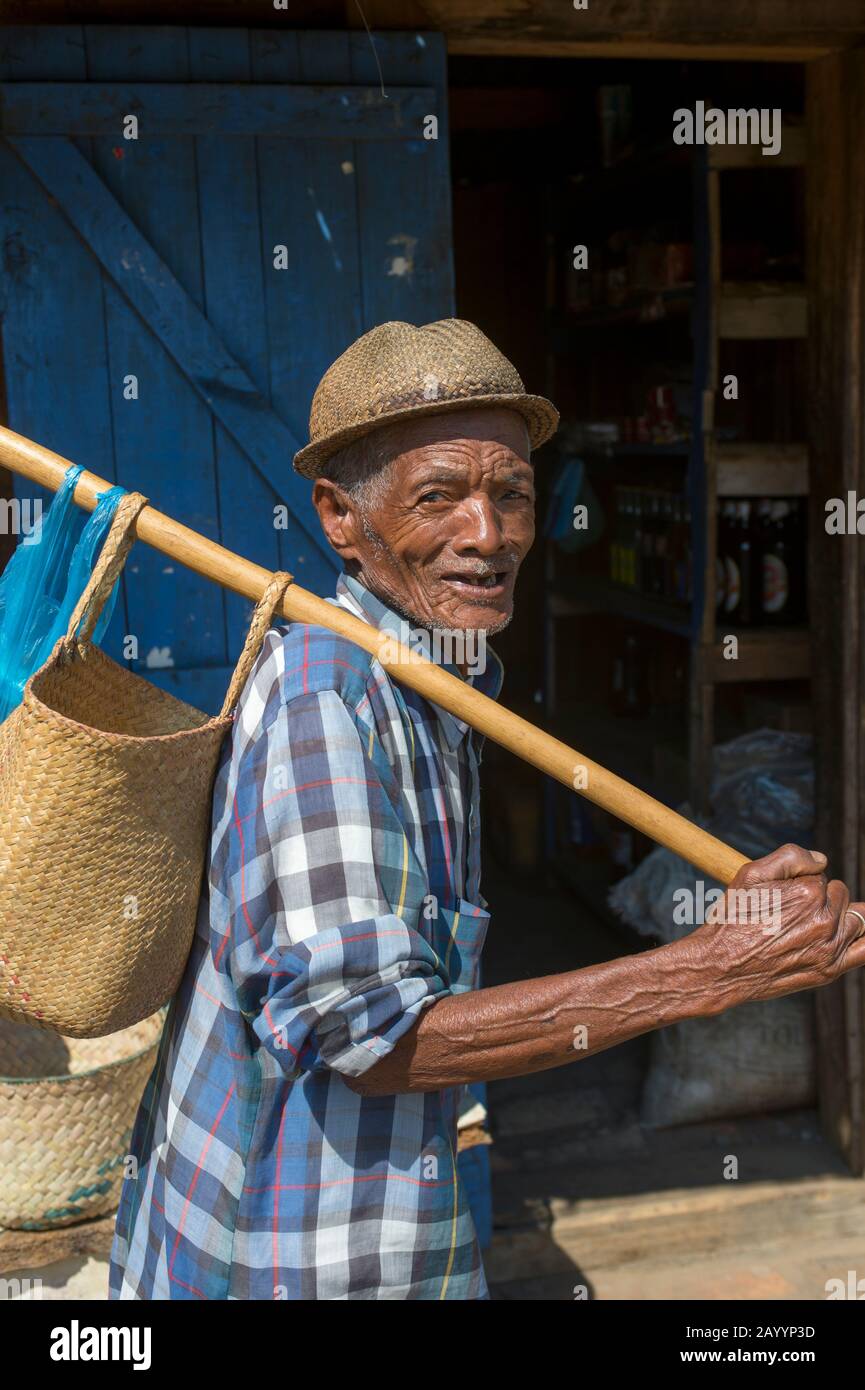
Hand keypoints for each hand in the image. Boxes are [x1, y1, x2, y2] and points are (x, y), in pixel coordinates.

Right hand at [688, 842, 864, 1011]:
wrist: (720, 967)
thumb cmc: (732, 919)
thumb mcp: (750, 874)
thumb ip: (790, 856)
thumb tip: (822, 860)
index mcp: (807, 892)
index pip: (820, 875)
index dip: (800, 882)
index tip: (782, 896)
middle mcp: (824, 919)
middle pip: (840, 894)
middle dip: (823, 898)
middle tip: (792, 912)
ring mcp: (830, 946)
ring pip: (857, 917)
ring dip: (840, 917)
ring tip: (811, 925)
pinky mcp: (830, 969)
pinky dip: (864, 936)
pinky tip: (854, 932)